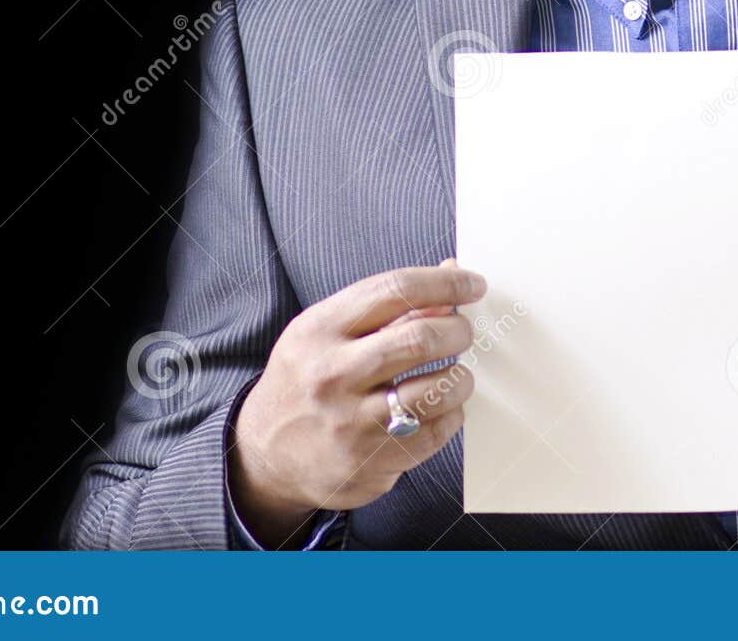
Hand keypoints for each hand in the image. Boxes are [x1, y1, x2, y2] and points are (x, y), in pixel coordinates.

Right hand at [230, 258, 485, 547]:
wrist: (264, 454)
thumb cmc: (309, 378)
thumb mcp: (329, 331)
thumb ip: (387, 304)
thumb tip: (449, 272)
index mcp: (320, 329)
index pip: (395, 290)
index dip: (445, 283)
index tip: (472, 284)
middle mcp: (332, 374)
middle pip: (420, 339)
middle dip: (459, 331)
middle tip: (464, 333)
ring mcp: (349, 423)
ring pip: (437, 391)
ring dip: (460, 378)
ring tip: (455, 375)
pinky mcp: (368, 464)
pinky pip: (434, 434)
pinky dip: (451, 416)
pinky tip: (442, 409)